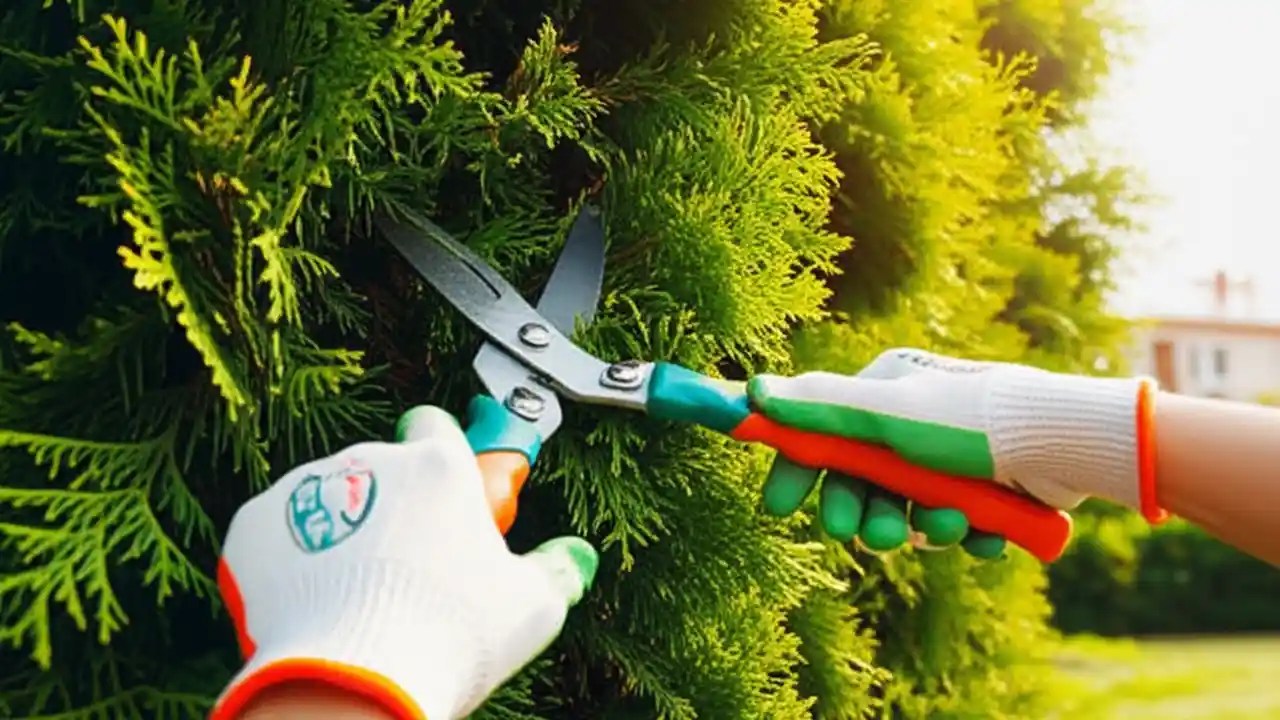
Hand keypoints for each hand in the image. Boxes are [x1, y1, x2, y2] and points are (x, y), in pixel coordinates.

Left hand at [211, 406, 598, 719]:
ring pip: (331, 497)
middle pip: (385, 467)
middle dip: (396, 505)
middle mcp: (373, 460)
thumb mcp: (531, 608)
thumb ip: (558, 570)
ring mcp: (310, 488)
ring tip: (360, 595)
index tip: (451, 491)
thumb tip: (577, 558)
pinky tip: (316, 599)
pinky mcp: (258, 524)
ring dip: (344, 530)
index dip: (445, 455)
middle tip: (411, 567)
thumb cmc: (446, 638)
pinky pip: (278, 530)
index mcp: (441, 466)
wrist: (352, 684)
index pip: (439, 425)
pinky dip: (292, 557)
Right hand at [748, 348, 1154, 556]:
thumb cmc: (972, 422)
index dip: (796, 470)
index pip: (820, 432)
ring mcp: (952, 457)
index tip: (777, 507)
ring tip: (950, 524)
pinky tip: (986, 531)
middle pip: (863, 482)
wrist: (1068, 446)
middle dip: (866, 514)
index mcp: (885, 392)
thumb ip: (818, 407)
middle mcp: (915, 422)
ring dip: (923, 526)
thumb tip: (752, 390)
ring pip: (908, 509)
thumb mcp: (887, 414)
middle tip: (872, 537)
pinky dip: (967, 532)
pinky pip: (956, 524)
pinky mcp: (987, 489)